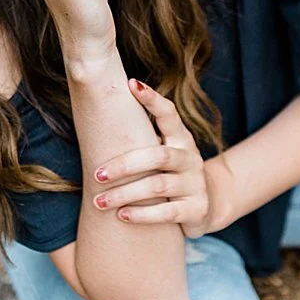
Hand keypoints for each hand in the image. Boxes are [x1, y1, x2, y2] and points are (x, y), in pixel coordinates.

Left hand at [92, 80, 229, 236]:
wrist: (203, 207)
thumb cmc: (169, 174)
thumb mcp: (160, 153)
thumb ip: (139, 138)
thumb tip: (95, 111)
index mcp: (180, 139)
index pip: (169, 114)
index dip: (153, 99)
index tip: (132, 84)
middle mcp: (190, 158)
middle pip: (158, 155)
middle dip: (124, 165)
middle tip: (97, 174)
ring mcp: (196, 183)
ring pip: (158, 185)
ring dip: (125, 194)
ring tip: (100, 202)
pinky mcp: (197, 209)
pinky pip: (167, 212)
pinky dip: (142, 214)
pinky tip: (122, 216)